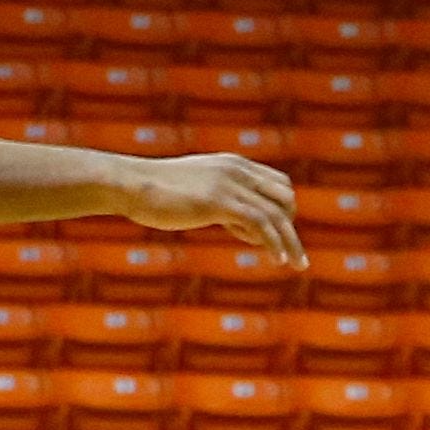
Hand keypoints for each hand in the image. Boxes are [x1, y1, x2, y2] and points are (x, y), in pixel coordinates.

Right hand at [119, 154, 305, 268]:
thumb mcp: (195, 191)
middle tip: (293, 253)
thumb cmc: (156, 192)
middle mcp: (237, 170)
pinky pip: (259, 223)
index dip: (283, 209)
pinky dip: (273, 243)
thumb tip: (233, 218)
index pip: (279, 183)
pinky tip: (279, 260)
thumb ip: (219, 199)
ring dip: (291, 241)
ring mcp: (228, 185)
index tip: (279, 235)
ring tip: (298, 264)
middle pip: (285, 197)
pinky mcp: (218, 202)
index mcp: (233, 165)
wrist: (131, 185)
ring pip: (276, 213)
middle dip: (291, 226)